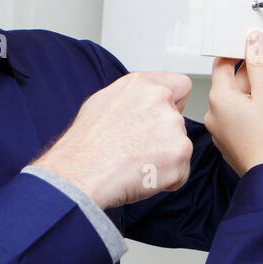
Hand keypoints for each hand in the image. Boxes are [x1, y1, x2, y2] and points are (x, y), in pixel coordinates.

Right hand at [34, 72, 193, 208]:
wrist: (81, 172)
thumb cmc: (85, 144)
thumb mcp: (103, 101)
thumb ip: (134, 97)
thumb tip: (143, 102)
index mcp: (142, 84)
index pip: (181, 85)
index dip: (174, 103)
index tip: (161, 117)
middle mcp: (161, 99)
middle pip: (179, 120)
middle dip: (165, 136)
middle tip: (138, 149)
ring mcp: (173, 126)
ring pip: (180, 146)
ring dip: (165, 158)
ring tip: (136, 164)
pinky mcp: (180, 152)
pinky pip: (181, 171)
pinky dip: (167, 179)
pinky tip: (142, 176)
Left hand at [204, 32, 262, 176]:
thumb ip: (258, 65)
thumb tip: (252, 42)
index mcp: (219, 98)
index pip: (222, 63)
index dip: (237, 53)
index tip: (252, 48)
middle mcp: (213, 113)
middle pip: (229, 82)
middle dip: (250, 78)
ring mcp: (219, 128)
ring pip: (234, 100)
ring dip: (251, 96)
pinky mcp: (227, 139)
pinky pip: (235, 117)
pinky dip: (248, 112)